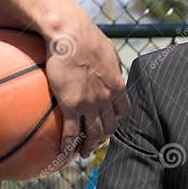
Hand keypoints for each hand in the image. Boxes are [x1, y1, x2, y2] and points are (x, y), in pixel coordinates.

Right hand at [44, 7, 129, 158]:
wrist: (71, 34)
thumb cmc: (88, 37)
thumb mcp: (109, 51)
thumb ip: (112, 65)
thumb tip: (112, 68)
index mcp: (117, 86)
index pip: (123, 112)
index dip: (116, 120)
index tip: (109, 123)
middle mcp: (107, 99)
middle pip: (110, 127)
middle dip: (104, 138)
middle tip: (95, 143)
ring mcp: (90, 104)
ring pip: (94, 134)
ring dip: (89, 147)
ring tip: (83, 154)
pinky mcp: (72, 105)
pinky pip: (72, 132)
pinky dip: (70, 145)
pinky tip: (64, 153)